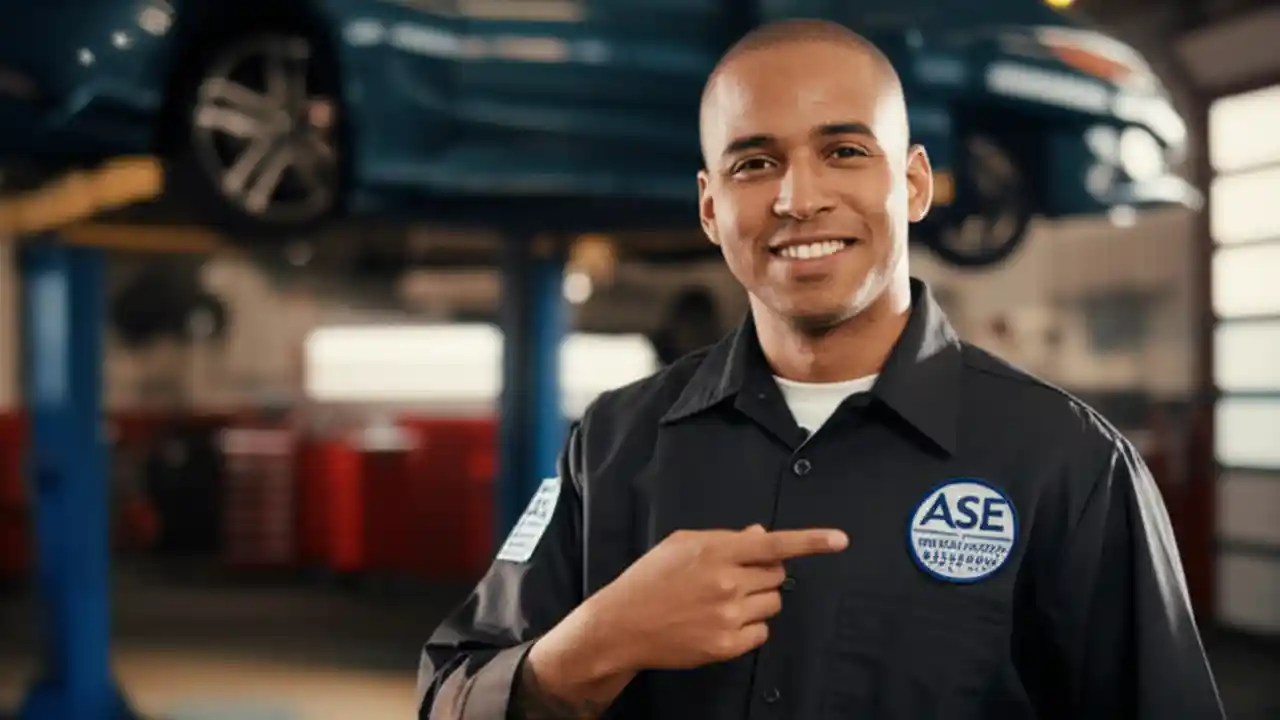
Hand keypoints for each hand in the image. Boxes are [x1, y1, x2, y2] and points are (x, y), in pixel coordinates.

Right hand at [517, 524, 847, 718]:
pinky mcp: (727, 646)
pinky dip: (750, 626)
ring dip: (757, 599)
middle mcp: (727, 583)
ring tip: (722, 601)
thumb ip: (726, 539)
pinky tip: (722, 622)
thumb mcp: (682, 545)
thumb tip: (761, 535)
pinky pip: (761, 632)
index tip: (841, 540)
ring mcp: (728, 616)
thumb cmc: (650, 579)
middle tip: (734, 577)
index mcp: (716, 551)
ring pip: (772, 603)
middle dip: (763, 573)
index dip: (811, 541)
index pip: (774, 544)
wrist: (623, 625)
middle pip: (777, 575)